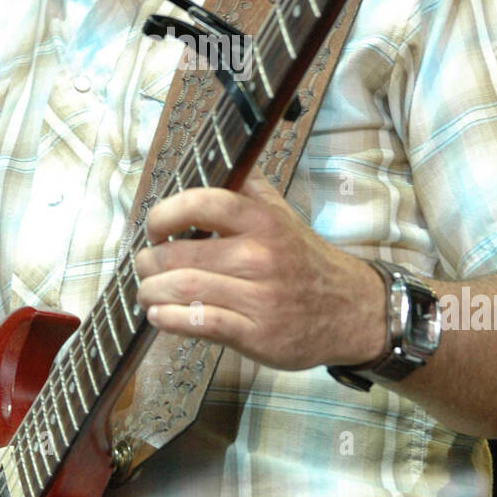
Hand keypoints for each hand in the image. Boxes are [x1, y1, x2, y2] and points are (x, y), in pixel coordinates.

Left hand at [135, 170, 385, 370]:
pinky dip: (168, 320)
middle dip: (149, 261)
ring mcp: (258, 298)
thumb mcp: (283, 214)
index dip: (165, 214)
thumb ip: (248, 188)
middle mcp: (260, 256)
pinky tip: (160, 316)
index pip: (202, 203)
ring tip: (147, 291)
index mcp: (263, 221)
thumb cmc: (305, 261)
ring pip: (183, 289)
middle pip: (180, 254)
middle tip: (144, 264)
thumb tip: (213, 161)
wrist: (351, 311)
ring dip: (151, 292)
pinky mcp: (256, 334)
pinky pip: (198, 323)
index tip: (156, 228)